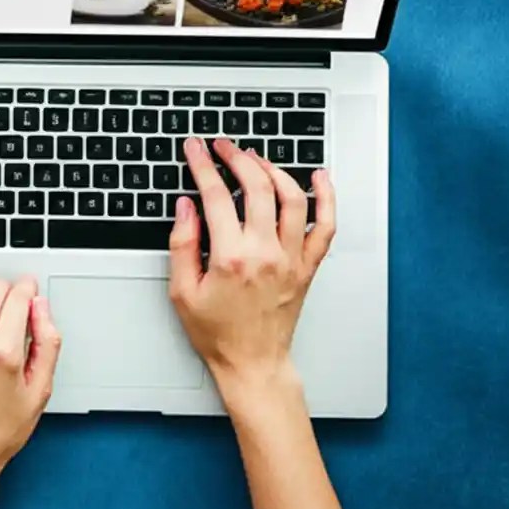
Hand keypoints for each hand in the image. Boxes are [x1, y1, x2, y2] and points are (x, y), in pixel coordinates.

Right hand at [167, 137, 335, 402]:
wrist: (253, 362)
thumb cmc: (217, 333)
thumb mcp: (182, 291)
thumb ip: (182, 244)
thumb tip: (186, 206)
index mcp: (231, 257)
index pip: (217, 196)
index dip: (203, 165)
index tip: (195, 149)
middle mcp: (266, 253)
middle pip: (257, 187)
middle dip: (237, 157)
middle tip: (223, 146)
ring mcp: (291, 258)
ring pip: (291, 197)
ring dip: (273, 169)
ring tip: (256, 158)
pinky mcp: (307, 266)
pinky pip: (325, 225)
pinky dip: (326, 197)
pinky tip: (319, 177)